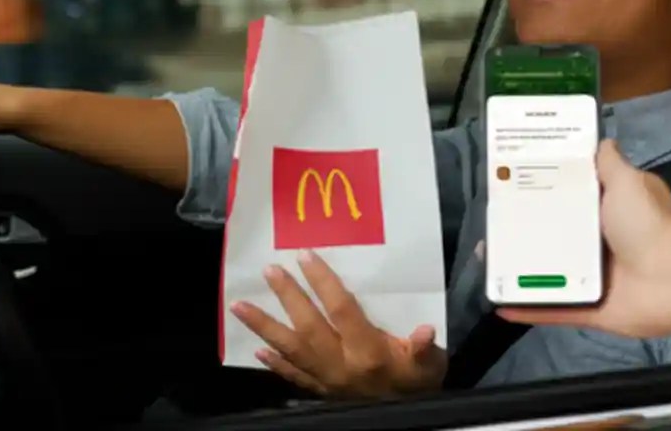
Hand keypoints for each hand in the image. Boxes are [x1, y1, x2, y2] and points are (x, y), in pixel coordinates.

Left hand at [231, 250, 445, 398]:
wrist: (411, 419)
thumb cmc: (420, 384)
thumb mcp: (432, 365)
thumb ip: (425, 348)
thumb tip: (426, 330)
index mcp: (370, 352)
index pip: (342, 311)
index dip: (323, 283)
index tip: (305, 256)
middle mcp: (342, 365)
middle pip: (309, 326)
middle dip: (288, 297)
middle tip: (269, 270)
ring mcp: (328, 380)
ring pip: (291, 350)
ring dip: (264, 327)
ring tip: (238, 306)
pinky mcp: (321, 392)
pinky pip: (293, 376)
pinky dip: (275, 363)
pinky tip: (257, 349)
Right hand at [498, 140, 670, 338]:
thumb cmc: (648, 226)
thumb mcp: (628, 182)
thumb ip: (611, 164)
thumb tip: (604, 142)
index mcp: (611, 215)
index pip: (572, 202)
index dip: (545, 195)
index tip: (514, 188)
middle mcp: (603, 247)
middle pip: (556, 239)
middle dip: (525, 234)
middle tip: (493, 226)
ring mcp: (596, 281)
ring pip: (550, 276)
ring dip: (520, 272)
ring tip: (488, 263)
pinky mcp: (591, 310)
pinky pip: (554, 309)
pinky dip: (528, 309)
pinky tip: (500, 304)